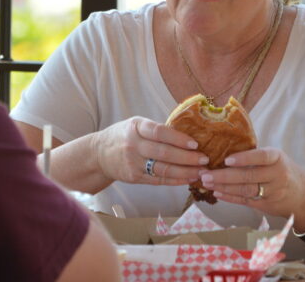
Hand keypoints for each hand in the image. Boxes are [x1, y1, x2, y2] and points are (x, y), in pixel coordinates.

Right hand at [90, 117, 208, 185]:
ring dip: (185, 172)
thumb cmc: (124, 136)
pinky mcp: (134, 177)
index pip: (159, 132)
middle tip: (204, 160)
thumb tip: (187, 134)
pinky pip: (158, 180)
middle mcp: (133, 144)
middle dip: (187, 158)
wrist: (99, 153)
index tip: (195, 144)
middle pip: (164, 153)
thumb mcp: (136, 125)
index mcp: (136, 127)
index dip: (178, 138)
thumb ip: (156, 129)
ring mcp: (133, 162)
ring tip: (201, 172)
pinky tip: (188, 179)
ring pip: (163, 169)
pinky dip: (175, 180)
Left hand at [199, 147, 304, 227]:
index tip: (227, 159)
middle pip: (248, 176)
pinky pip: (245, 201)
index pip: (261, 157)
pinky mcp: (266, 205)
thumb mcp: (276, 158)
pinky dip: (230, 197)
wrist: (303, 195)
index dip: (244, 158)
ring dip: (223, 187)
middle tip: (205, 174)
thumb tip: (225, 147)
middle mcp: (276, 175)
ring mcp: (272, 192)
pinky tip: (217, 193)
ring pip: (245, 190)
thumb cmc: (283, 170)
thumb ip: (256, 155)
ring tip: (206, 183)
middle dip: (224, 176)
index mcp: (277, 158)